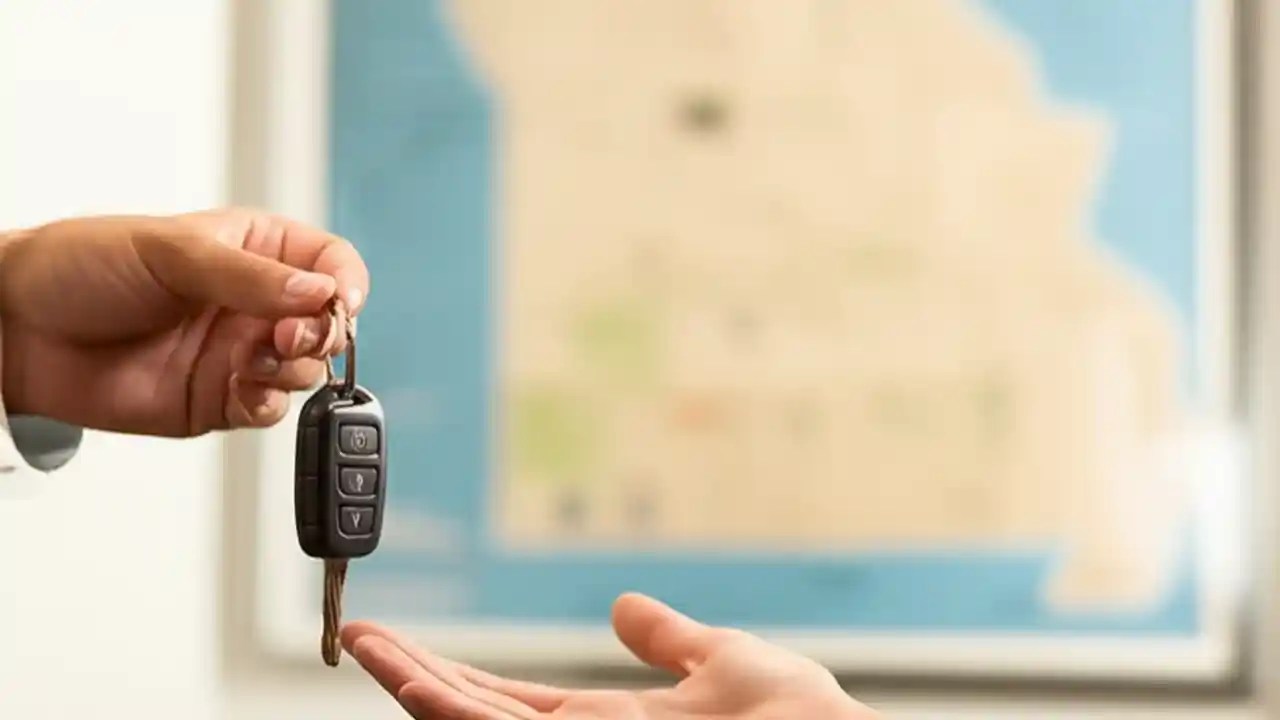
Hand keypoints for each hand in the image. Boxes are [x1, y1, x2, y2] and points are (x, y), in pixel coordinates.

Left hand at [0, 208, 367, 435]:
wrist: (19, 331)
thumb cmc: (80, 267)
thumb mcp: (171, 254)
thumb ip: (248, 277)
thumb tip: (318, 292)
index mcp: (254, 249)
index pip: (329, 262)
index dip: (345, 283)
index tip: (338, 303)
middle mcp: (255, 302)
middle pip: (327, 323)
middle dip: (320, 334)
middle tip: (287, 338)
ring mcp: (238, 353)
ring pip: (304, 370)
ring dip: (294, 371)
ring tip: (255, 363)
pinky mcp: (219, 399)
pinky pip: (268, 409)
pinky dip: (268, 406)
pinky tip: (243, 392)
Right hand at [343, 593, 878, 719]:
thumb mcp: (726, 664)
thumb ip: (669, 639)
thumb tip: (622, 608)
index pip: (510, 703)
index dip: (455, 674)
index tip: (410, 647)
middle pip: (474, 715)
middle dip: (416, 678)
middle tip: (360, 638)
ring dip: (413, 686)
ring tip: (364, 642)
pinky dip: (447, 710)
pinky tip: (410, 678)